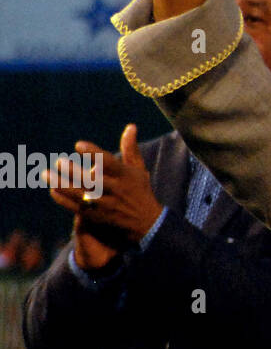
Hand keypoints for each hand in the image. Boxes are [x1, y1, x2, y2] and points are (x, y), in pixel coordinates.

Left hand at [46, 125, 163, 248]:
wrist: (145, 221)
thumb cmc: (139, 190)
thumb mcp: (138, 169)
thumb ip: (130, 148)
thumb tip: (131, 126)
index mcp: (125, 175)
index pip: (109, 162)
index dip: (93, 153)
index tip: (78, 145)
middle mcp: (116, 190)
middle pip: (92, 180)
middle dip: (73, 171)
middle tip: (59, 161)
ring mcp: (106, 204)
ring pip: (80, 194)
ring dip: (62, 185)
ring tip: (46, 174)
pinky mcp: (97, 216)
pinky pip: (77, 208)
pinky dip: (64, 200)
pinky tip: (53, 190)